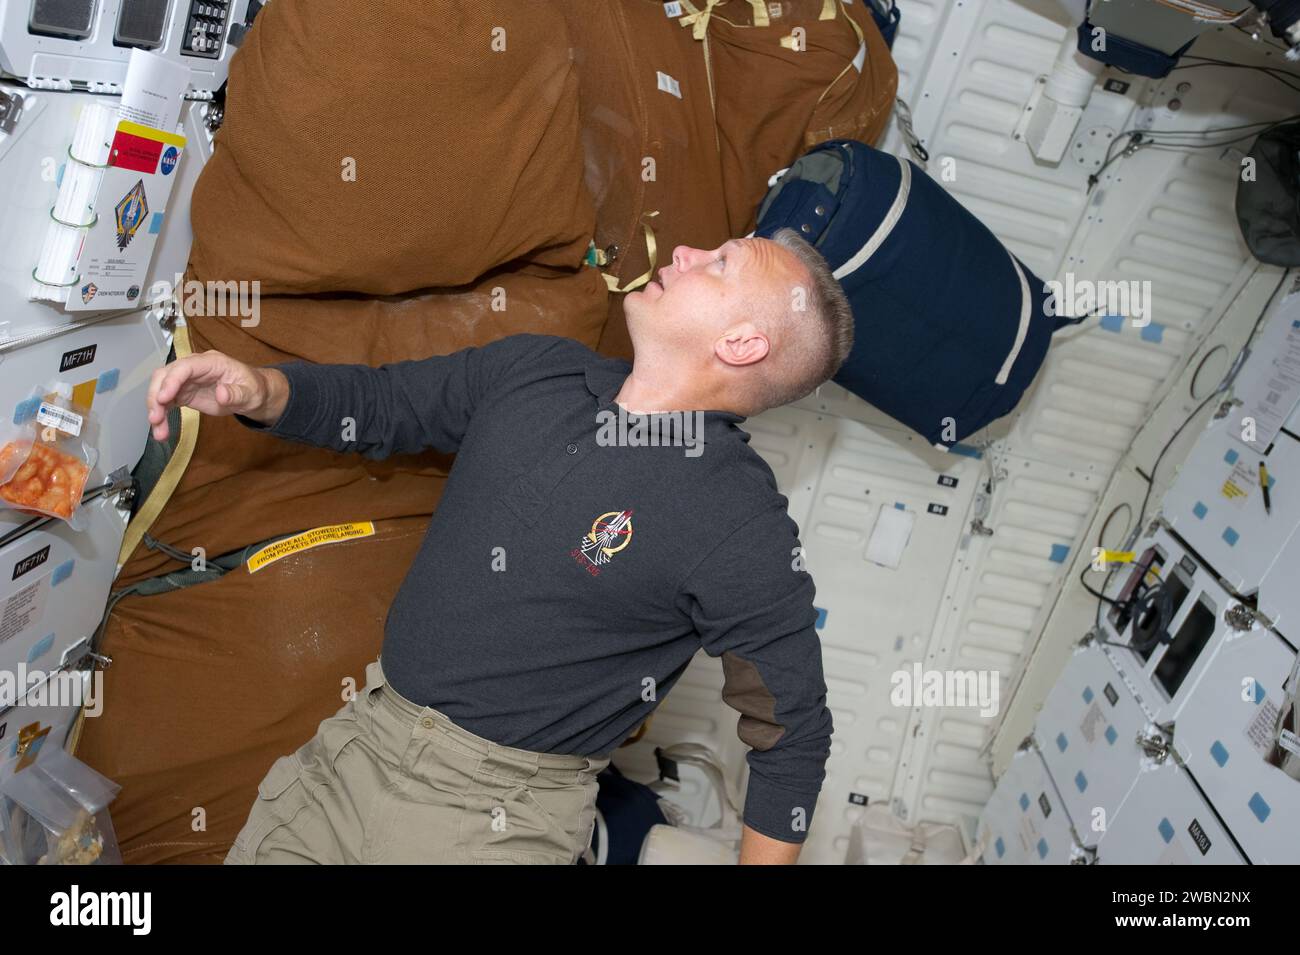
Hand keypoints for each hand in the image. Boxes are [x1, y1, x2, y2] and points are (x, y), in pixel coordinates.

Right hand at [146, 349, 286, 441]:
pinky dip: (161, 416)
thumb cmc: (253, 388)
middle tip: (155, 419)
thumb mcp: (251, 393)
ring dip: (156, 410)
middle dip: (156, 396)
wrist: (251, 394)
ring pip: (161, 390)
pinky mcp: (183, 393)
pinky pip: (166, 403)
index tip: (163, 399)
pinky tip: (161, 431)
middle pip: (165, 375)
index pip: (184, 367)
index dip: (171, 381)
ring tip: (159, 432)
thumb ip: (236, 393)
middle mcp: (194, 368)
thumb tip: (221, 393)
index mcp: (210, 362)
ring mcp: (186, 380)